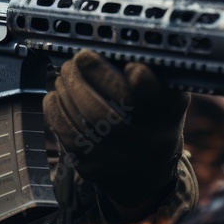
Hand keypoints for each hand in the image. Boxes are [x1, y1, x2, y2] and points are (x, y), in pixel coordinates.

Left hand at [44, 49, 189, 206]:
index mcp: (168, 117)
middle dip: (85, 80)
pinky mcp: (94, 170)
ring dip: (67, 93)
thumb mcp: (162, 96)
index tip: (132, 66)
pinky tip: (55, 96)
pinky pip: (68, 138)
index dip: (146, 85)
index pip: (159, 101)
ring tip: (63, 76)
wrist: (144, 172)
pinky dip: (56, 112)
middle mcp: (149, 145)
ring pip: (85, 124)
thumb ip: (148, 75)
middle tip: (74, 61)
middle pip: (109, 112)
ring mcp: (120, 162)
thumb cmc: (150, 119)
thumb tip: (111, 51)